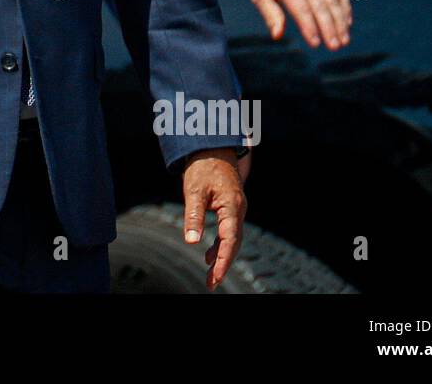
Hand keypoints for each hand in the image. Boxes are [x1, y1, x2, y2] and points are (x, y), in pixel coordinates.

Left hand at [181, 148, 246, 290]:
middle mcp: (239, 209)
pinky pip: (229, 231)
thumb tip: (192, 241)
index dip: (223, 259)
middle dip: (224, 264)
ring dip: (222, 257)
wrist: (213, 147)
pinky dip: (220, 244)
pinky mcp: (231, 208)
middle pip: (234, 243)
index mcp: (232, 205)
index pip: (230, 238)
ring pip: (232, 238)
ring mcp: (237, 209)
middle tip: (212, 283)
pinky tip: (208, 255)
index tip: (215, 276)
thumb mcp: (194, 190)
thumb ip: (194, 216)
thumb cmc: (203, 167)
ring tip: (210, 276)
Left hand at [243, 0, 350, 48]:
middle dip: (330, 28)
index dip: (310, 28)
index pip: (301, 9)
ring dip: (340, 21)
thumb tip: (278, 35)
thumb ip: (270, 14)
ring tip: (344, 39)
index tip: (316, 44)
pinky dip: (344, 6)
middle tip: (335, 46)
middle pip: (320, 6)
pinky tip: (347, 22)